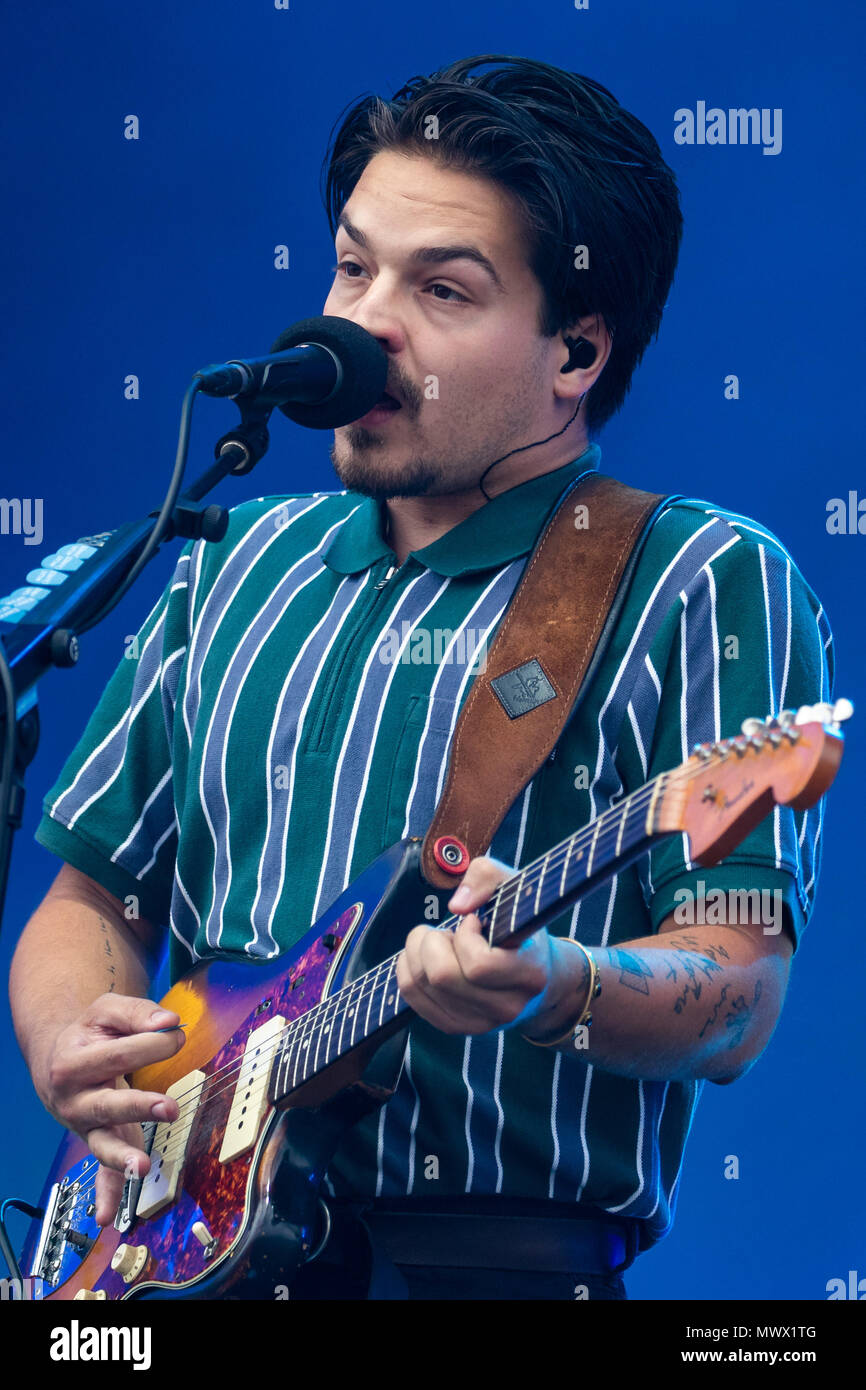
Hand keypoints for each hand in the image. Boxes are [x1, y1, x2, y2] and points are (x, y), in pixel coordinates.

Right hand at [35, 993, 186, 1224]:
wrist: (57, 1058)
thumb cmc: (90, 1033)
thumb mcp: (105, 1011)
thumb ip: (137, 1013)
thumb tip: (169, 1023)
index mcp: (73, 1061)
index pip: (118, 1054)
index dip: (152, 1044)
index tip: (178, 1034)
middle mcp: (74, 1098)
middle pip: (108, 1103)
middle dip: (139, 1106)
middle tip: (169, 1107)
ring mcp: (84, 1124)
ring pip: (102, 1142)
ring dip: (123, 1157)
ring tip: (143, 1164)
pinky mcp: (97, 1141)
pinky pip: (100, 1173)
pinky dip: (106, 1195)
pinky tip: (108, 1218)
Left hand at [396, 856, 562, 1034]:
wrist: (531, 971)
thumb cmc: (518, 923)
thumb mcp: (514, 886)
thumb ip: (487, 877)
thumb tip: (456, 906)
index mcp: (529, 975)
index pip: (479, 965)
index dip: (466, 936)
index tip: (474, 922)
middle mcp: (506, 1007)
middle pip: (441, 976)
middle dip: (433, 940)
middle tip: (448, 930)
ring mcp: (479, 1023)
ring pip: (421, 984)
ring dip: (418, 951)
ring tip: (441, 941)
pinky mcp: (455, 1026)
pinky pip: (410, 995)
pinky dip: (407, 967)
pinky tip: (426, 956)